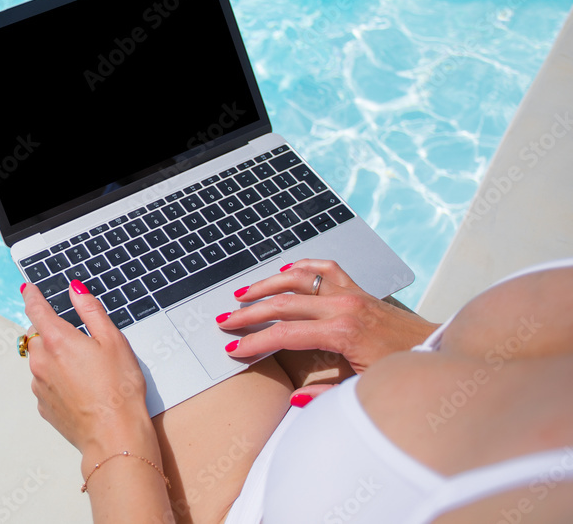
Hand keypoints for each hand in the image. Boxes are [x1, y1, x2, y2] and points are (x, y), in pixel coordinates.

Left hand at [22, 280, 156, 472]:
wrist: (114, 436)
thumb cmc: (118, 389)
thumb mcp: (113, 340)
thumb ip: (90, 310)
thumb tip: (75, 290)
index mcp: (57, 340)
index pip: (36, 309)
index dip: (32, 295)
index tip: (29, 289)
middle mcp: (41, 362)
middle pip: (36, 336)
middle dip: (50, 331)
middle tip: (78, 340)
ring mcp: (39, 386)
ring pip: (40, 361)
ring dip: (53, 358)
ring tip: (85, 370)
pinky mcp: (43, 406)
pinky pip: (45, 383)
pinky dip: (56, 380)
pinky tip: (80, 389)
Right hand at [218, 259, 437, 382]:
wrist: (441, 350)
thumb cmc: (404, 371)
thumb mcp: (364, 390)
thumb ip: (327, 396)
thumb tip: (295, 399)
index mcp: (341, 332)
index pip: (285, 334)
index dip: (255, 342)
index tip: (235, 350)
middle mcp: (343, 306)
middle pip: (283, 303)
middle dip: (249, 312)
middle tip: (226, 321)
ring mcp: (351, 293)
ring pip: (298, 279)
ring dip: (267, 284)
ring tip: (243, 293)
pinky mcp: (359, 288)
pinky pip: (325, 268)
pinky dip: (302, 267)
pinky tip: (286, 271)